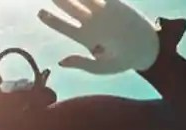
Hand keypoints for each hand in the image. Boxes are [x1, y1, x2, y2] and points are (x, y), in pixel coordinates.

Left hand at [38, 0, 159, 74]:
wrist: (146, 51)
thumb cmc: (122, 62)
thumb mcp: (100, 67)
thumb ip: (81, 63)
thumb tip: (60, 62)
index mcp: (85, 37)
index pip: (64, 26)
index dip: (52, 20)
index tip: (40, 12)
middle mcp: (91, 22)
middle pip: (71, 8)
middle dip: (60, 0)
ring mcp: (103, 12)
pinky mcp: (116, 5)